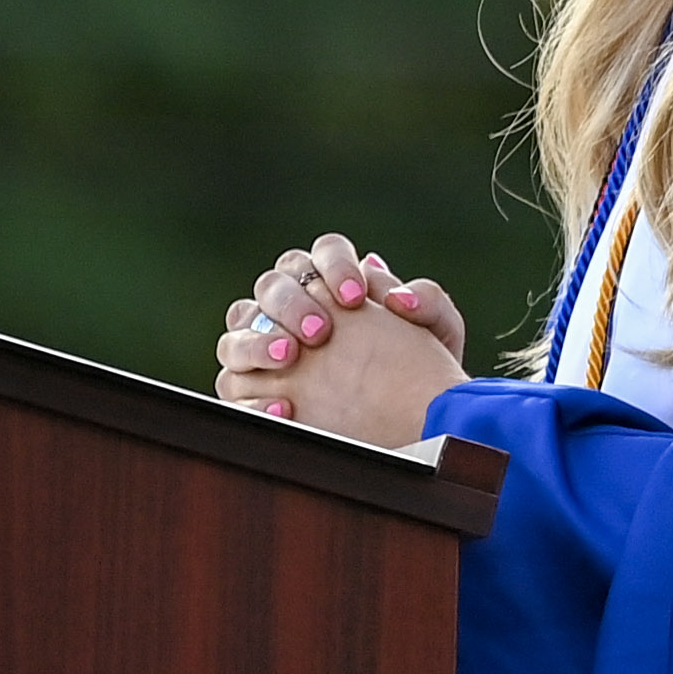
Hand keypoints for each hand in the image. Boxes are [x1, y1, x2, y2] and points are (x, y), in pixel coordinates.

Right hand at [211, 229, 470, 445]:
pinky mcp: (250, 390)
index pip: (322, 252)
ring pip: (238, 327)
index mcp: (332, 280)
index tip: (355, 298)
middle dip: (293, 302)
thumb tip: (399, 296)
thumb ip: (429, 304)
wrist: (412, 422)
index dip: (333, 266)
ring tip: (287, 356)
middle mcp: (290, 306)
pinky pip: (234, 385)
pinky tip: (284, 408)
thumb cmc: (420, 368)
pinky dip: (252, 396)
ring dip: (257, 338)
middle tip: (321, 331)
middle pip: (273, 284)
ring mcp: (262, 346)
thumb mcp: (438, 335)